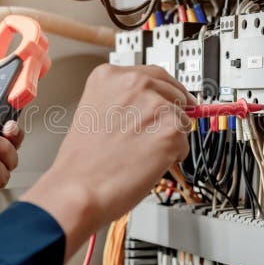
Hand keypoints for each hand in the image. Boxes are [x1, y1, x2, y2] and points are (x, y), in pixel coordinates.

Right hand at [22, 64, 191, 258]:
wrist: (78, 190)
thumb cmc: (82, 162)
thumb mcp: (94, 111)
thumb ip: (124, 101)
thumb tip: (154, 102)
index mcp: (110, 76)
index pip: (153, 74)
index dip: (165, 91)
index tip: (171, 98)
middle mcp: (133, 83)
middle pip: (173, 92)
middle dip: (172, 113)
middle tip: (157, 134)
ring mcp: (154, 105)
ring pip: (182, 118)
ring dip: (170, 136)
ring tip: (142, 153)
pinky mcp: (170, 130)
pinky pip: (184, 142)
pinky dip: (173, 156)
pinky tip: (149, 163)